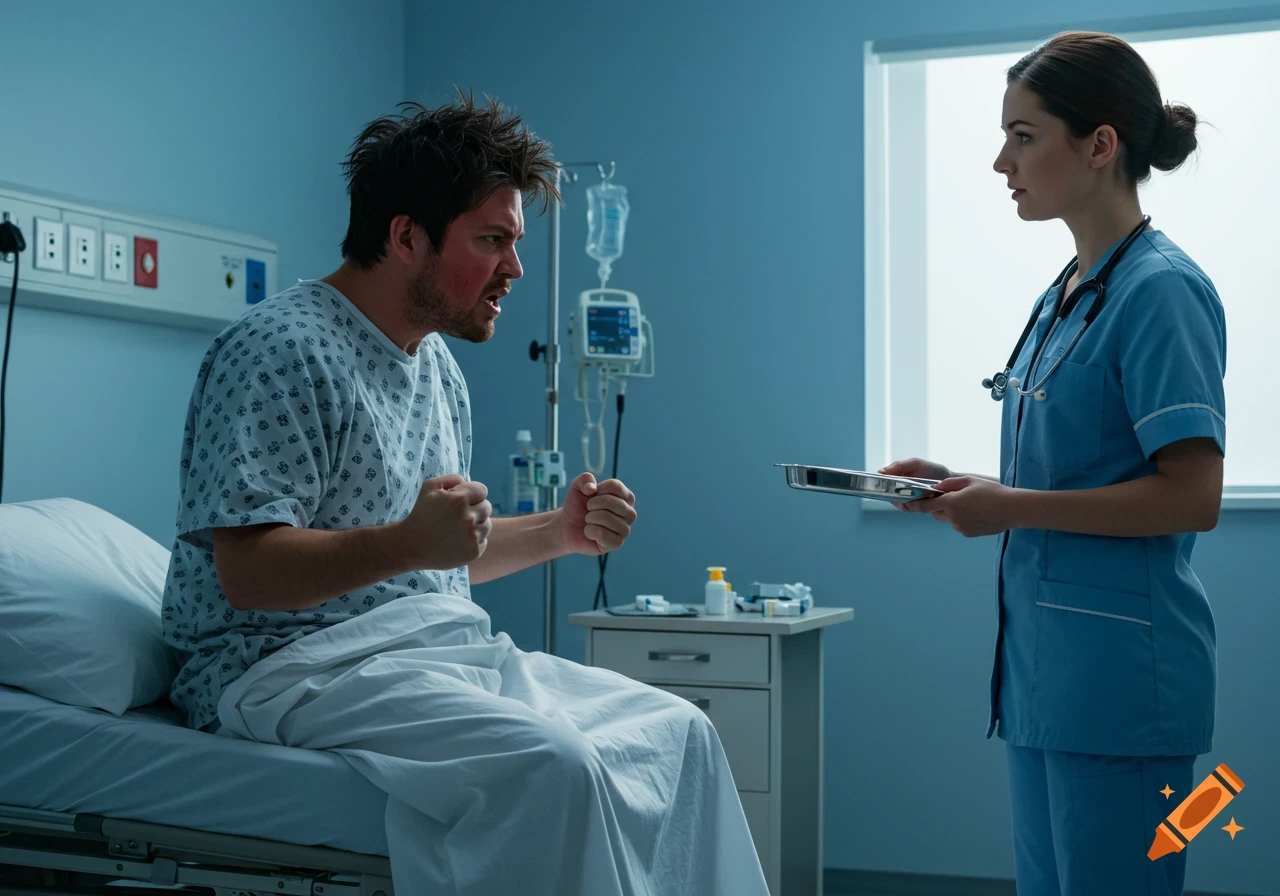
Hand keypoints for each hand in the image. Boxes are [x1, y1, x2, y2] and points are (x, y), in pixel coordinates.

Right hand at [398, 475, 492, 567]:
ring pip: (487, 525)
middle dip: (475, 509)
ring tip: (458, 529)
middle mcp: (469, 518)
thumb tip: (467, 482)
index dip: (472, 494)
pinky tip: (457, 541)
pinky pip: (483, 540)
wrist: (412, 545)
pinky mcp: (474, 552)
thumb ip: (452, 479)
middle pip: (487, 507)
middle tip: (458, 516)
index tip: (463, 501)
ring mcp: (472, 536)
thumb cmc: (421, 513)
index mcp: (459, 499)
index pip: (482, 491)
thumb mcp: (430, 487)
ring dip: (476, 525)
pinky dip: (473, 540)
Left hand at [556, 473, 637, 555]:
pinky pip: (602, 534)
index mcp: (626, 497)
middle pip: (610, 502)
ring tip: (589, 521)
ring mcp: (625, 529)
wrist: (568, 527)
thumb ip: (584, 479)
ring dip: (590, 519)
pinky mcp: (617, 543)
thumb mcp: (577, 487)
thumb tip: (592, 489)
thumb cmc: (577, 506)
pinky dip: (589, 531)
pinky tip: (590, 533)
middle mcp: (630, 513)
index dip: (597, 490)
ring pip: (605, 518)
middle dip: (591, 505)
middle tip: (589, 510)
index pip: (615, 486)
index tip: (592, 496)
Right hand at [879, 458, 951, 513]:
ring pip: (897, 502)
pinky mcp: (917, 508)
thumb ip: (898, 465)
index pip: (882, 483)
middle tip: (890, 486)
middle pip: (886, 495)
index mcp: (898, 479)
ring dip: (900, 498)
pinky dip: (909, 503)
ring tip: (907, 490)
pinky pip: (908, 508)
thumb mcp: (915, 463)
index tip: (873, 482)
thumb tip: (880, 471)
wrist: (952, 483)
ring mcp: (908, 501)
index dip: (876, 483)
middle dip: (886, 492)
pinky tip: (914, 496)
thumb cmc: (934, 471)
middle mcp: (901, 492)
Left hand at [903, 477, 1018, 536]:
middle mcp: (953, 517)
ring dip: (951, 512)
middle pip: (935, 512)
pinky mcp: (968, 533)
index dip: (912, 505)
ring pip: (947, 519)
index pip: (924, 506)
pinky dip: (961, 518)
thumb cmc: (993, 492)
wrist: (1013, 509)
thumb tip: (936, 487)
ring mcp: (960, 527)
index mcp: (951, 502)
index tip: (902, 504)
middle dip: (938, 505)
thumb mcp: (969, 481)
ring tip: (970, 504)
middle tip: (950, 497)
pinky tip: (976, 512)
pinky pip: (958, 525)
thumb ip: (949, 484)